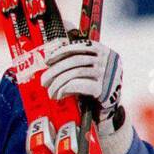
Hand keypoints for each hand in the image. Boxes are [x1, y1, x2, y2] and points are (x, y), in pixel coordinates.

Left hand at [42, 37, 131, 153]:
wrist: (109, 107)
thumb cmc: (94, 84)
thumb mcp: (90, 68)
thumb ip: (77, 60)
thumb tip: (50, 58)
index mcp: (103, 50)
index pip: (78, 46)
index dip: (60, 52)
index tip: (47, 61)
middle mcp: (107, 60)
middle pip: (74, 61)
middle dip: (55, 71)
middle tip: (43, 81)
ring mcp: (107, 74)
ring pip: (74, 73)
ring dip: (57, 83)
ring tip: (50, 91)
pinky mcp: (104, 89)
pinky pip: (78, 85)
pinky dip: (65, 89)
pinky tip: (59, 95)